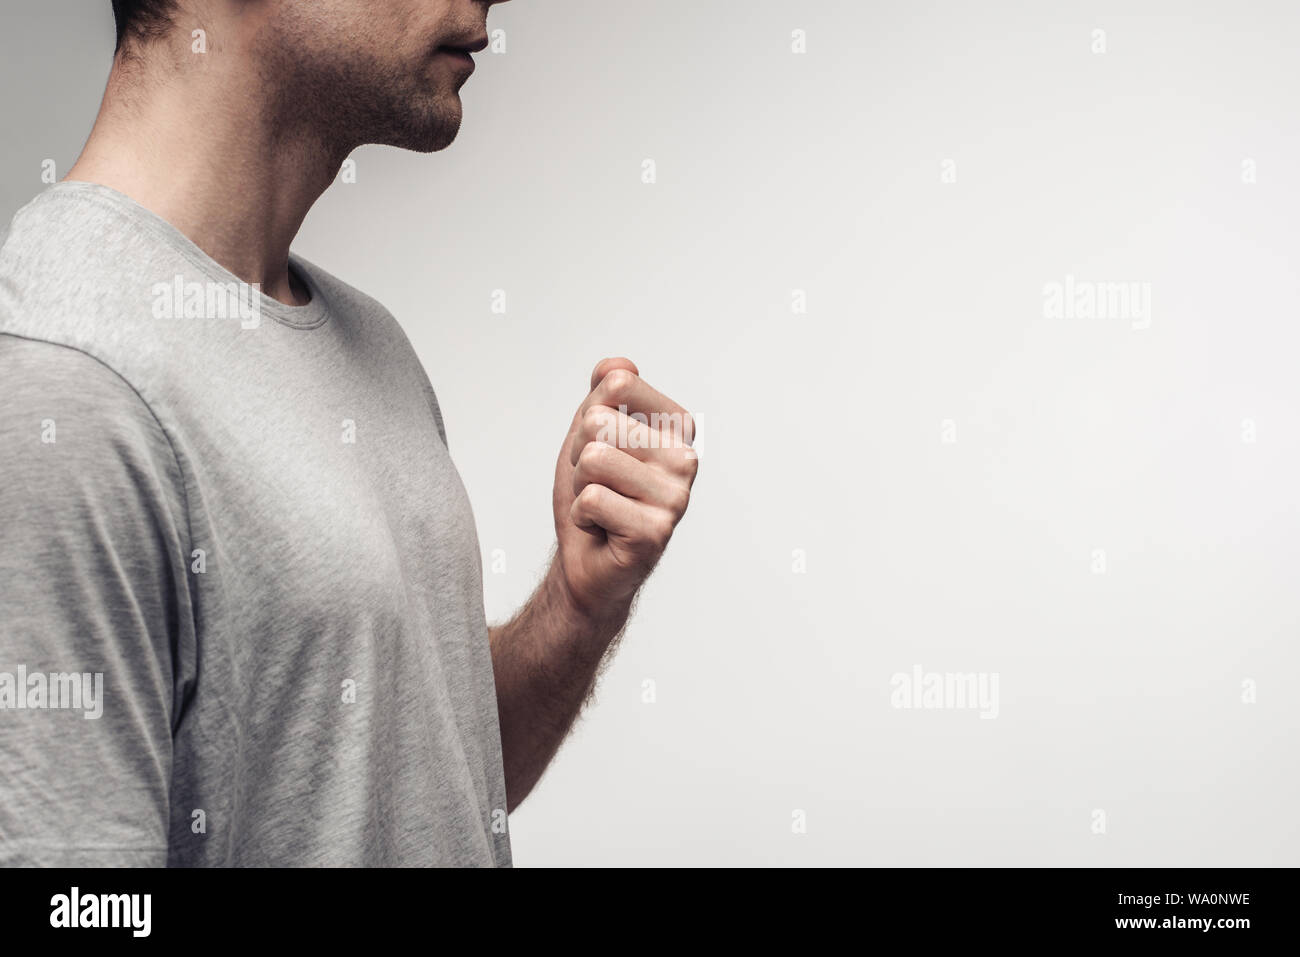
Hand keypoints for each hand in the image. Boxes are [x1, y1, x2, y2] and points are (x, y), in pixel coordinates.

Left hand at [551, 357, 697, 621]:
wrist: (586, 562)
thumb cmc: (594, 495)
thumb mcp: (589, 433)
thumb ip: (603, 394)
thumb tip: (618, 365)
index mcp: (678, 428)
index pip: (619, 382)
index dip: (590, 415)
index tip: (604, 449)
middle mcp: (685, 459)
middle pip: (600, 421)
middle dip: (581, 454)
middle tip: (599, 484)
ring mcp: (676, 496)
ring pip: (594, 459)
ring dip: (581, 486)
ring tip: (601, 504)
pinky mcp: (656, 531)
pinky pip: (592, 499)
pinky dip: (582, 516)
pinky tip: (602, 528)